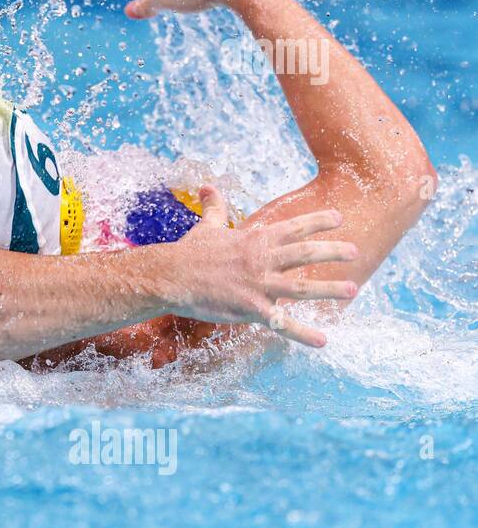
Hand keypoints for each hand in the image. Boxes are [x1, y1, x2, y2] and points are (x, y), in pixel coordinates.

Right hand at [158, 186, 358, 346]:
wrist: (171, 276)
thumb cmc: (189, 252)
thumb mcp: (206, 226)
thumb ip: (214, 207)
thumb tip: (206, 186)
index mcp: (255, 239)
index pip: (294, 227)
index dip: (319, 222)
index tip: (339, 218)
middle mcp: (263, 260)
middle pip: (306, 253)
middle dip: (334, 251)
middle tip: (356, 250)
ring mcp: (259, 285)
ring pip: (302, 288)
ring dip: (330, 289)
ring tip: (353, 289)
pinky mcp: (251, 308)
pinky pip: (282, 324)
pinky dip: (304, 334)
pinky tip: (323, 341)